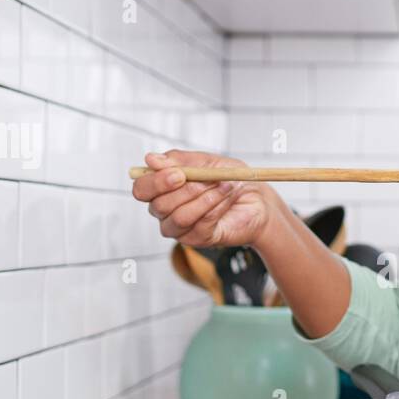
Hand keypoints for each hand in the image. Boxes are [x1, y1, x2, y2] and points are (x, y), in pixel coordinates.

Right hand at [131, 150, 278, 248]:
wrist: (256, 199)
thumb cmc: (228, 178)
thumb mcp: (206, 161)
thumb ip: (179, 161)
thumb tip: (151, 159)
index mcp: (160, 189)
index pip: (141, 190)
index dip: (155, 183)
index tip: (178, 174)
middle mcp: (165, 211)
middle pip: (158, 206)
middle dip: (186, 190)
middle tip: (207, 179)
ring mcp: (180, 228)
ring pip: (180, 217)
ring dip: (204, 198)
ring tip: (224, 185)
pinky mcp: (198, 239)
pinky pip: (201, 224)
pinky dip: (216, 207)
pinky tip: (227, 197)